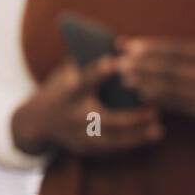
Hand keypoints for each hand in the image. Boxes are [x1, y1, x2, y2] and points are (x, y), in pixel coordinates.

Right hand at [12, 57, 162, 157]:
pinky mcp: (83, 149)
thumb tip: (121, 43)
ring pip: (112, 141)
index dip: (101, 71)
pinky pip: (110, 150)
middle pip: (107, 118)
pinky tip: (147, 138)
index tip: (117, 62)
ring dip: (137, 137)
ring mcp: (78, 136)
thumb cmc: (60, 88)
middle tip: (156, 110)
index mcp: (70, 92)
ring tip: (158, 130)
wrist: (36, 123)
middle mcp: (74, 115)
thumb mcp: (67, 71)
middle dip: (133, 117)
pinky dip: (129, 145)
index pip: (86, 80)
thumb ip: (89, 59)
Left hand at [117, 36, 194, 133]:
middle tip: (120, 64)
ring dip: (147, 83)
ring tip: (128, 79)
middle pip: (171, 68)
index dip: (150, 48)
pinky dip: (162, 99)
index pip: (177, 49)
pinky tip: (147, 95)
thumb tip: (156, 47)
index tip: (128, 46)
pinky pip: (182, 105)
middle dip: (142, 65)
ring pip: (174, 88)